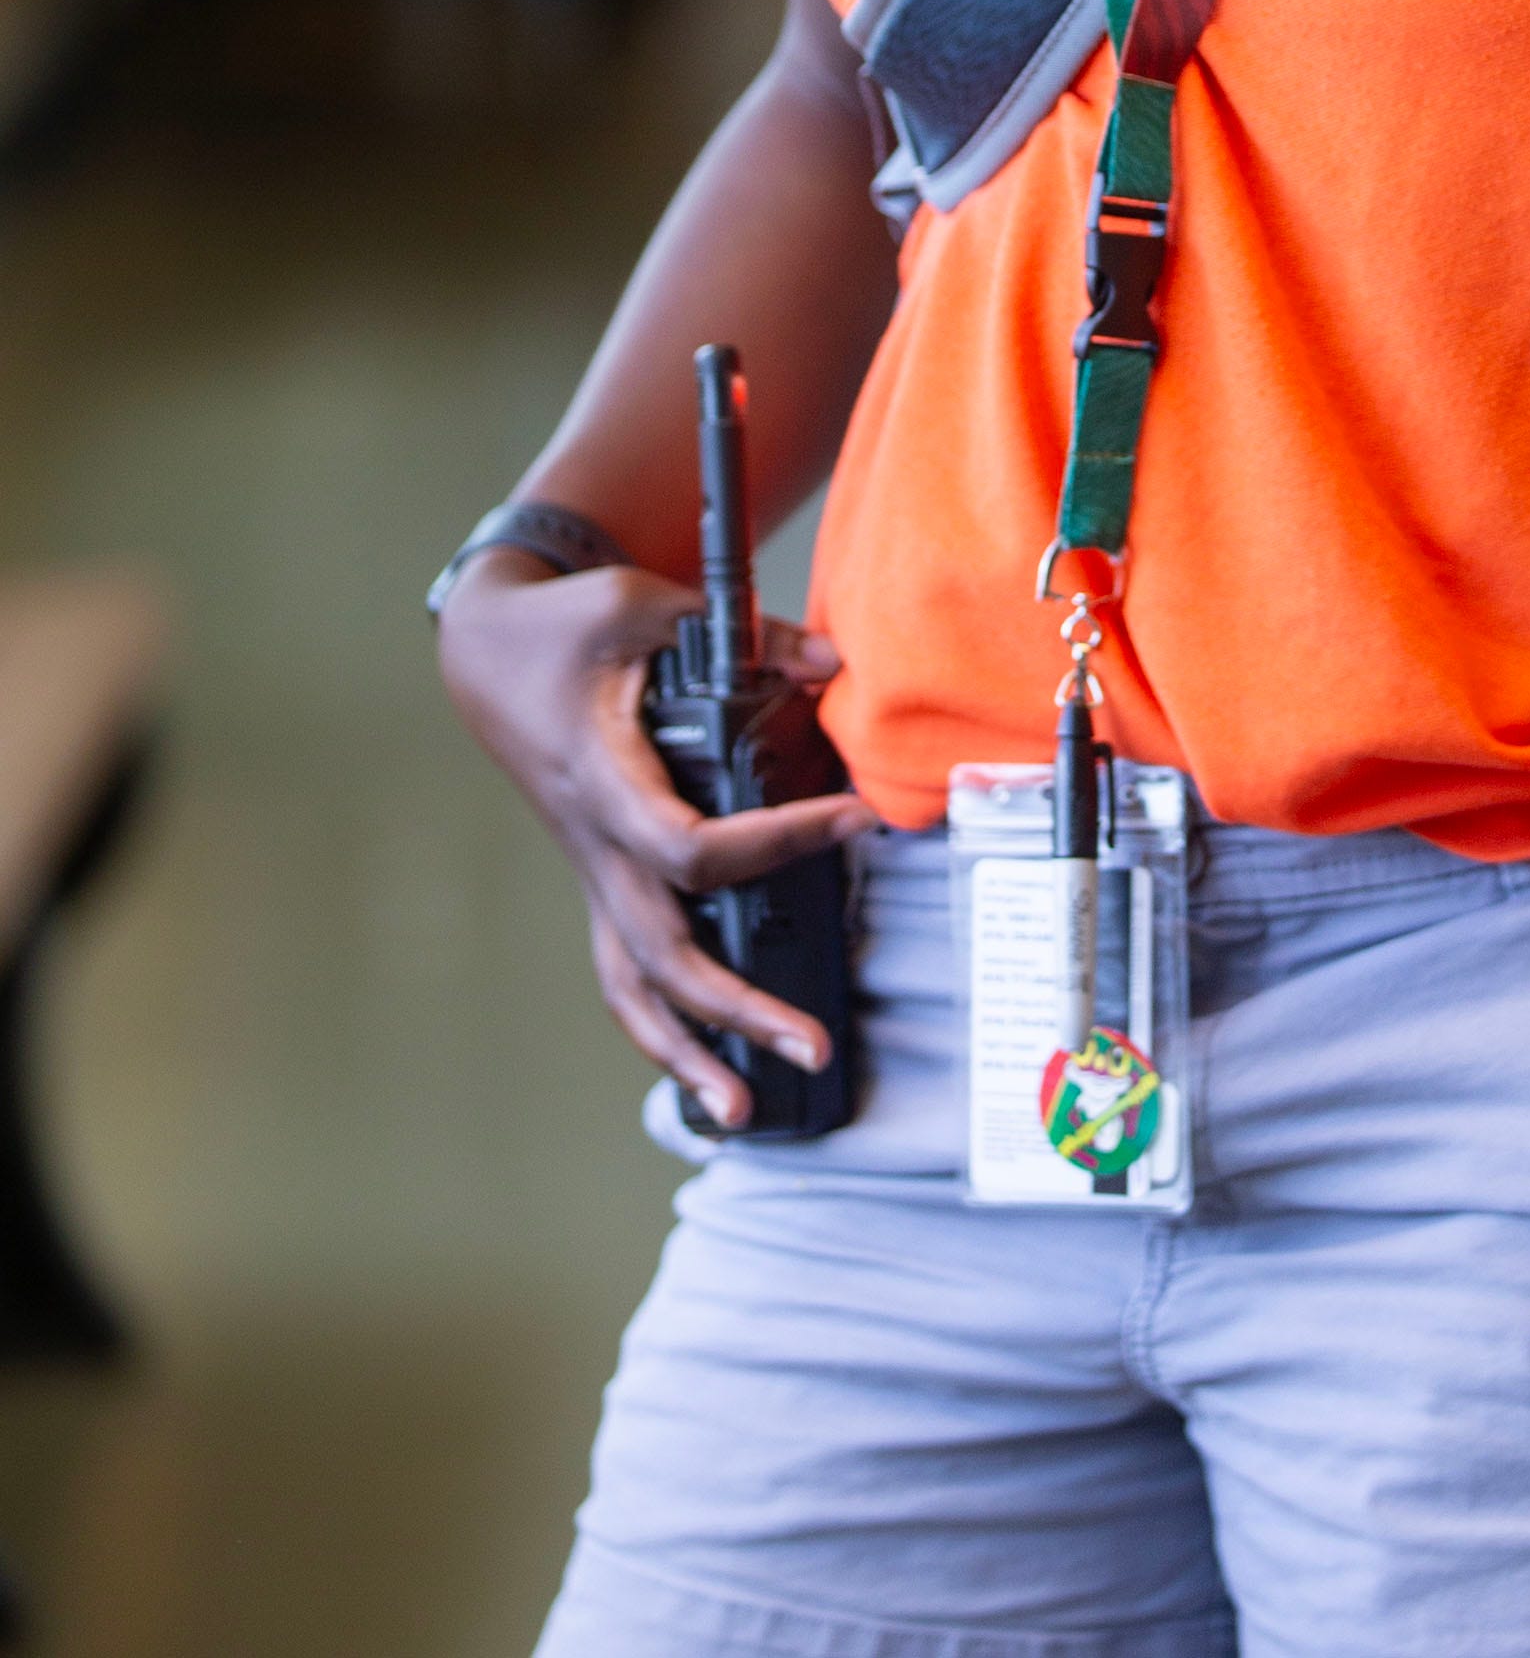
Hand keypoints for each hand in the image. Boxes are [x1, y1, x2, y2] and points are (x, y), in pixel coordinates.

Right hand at [438, 551, 878, 1130]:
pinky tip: (704, 1069)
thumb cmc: (566, 627)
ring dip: (686, 1052)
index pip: (691, 847)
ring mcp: (594, 871)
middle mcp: (596, 844)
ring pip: (630, 985)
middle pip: (663, 954)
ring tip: (744, 1111)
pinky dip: (661, 1024)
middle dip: (737, 1010)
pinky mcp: (601, 878)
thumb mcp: (650, 606)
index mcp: (605, 779)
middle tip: (815, 1045)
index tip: (852, 819)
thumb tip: (836, 664)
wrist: (490, 650)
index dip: (775, 844)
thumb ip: (752, 637)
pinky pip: (624, 968)